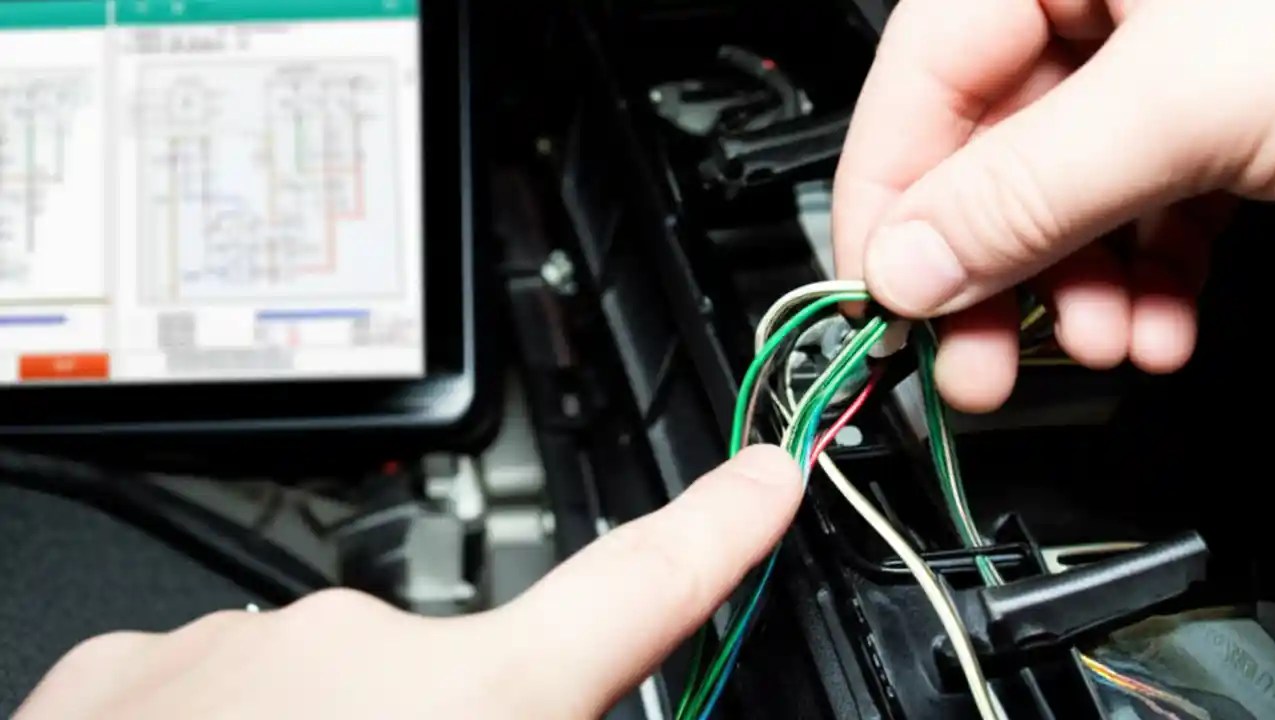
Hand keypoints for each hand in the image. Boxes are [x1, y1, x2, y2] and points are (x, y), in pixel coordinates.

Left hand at [15, 446, 800, 719]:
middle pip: (456, 676)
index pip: (640, 593)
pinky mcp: (127, 664)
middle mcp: (360, 645)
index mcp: (477, 701)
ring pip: (326, 687)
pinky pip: (214, 688)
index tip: (762, 474)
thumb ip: (541, 717)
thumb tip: (556, 702)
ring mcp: (233, 645)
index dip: (718, 530)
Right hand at [834, 0, 1274, 410]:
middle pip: (990, 151)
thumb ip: (1032, 188)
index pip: (922, 76)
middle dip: (994, 272)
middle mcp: (1099, 3)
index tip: (880, 302)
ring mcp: (1163, 60)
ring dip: (1076, 292)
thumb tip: (905, 266)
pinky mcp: (1223, 119)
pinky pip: (1147, 209)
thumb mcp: (1185, 104)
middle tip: (974, 363)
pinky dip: (1146, 281)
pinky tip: (1157, 326)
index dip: (888, 198)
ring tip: (1102, 344)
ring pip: (1066, 196)